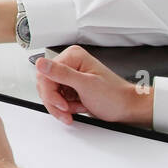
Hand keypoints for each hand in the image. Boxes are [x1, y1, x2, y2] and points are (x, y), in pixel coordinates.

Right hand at [35, 45, 153, 127]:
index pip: (45, 74)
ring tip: (77, 108)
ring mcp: (69, 76)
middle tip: (68, 110)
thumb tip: (41, 63)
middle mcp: (69, 64)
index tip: (62, 104)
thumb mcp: (86, 85)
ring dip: (61, 106)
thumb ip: (62, 73)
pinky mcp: (70, 87)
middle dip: (56, 102)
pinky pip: (57, 99)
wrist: (126, 107)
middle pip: (46, 85)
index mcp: (72, 57)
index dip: (50, 92)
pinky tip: (78, 107)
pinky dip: (65, 108)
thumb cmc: (114, 96)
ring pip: (50, 93)